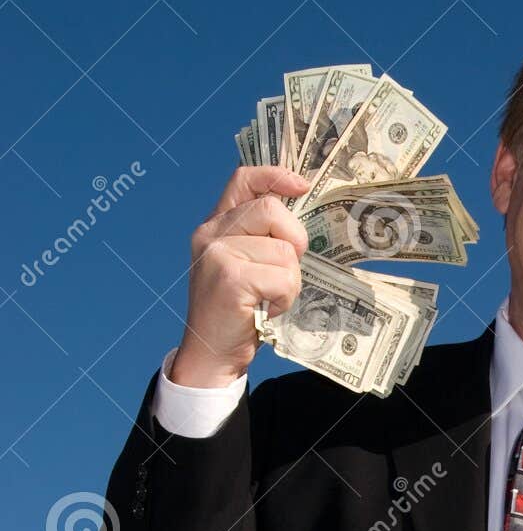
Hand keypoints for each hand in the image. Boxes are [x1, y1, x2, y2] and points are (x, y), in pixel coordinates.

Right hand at [170, 165, 309, 387]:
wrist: (211, 355)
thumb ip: (259, 238)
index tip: (302, 186)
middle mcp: (211, 234)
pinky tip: (267, 309)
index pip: (244, 179)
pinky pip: (283, 277)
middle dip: (293, 240)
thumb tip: (299, 212)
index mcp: (214, 226)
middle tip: (286, 271)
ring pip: (283, 250)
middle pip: (272, 210)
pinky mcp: (231, 279)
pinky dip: (285, 298)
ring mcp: (218, 255)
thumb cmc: (237, 312)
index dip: (276, 176)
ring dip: (289, 280)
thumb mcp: (242, 265)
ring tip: (270, 298)